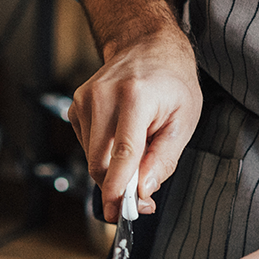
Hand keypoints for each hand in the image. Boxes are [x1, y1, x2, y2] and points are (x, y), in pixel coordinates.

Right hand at [70, 0, 200, 221]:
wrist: (146, 46)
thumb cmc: (171, 82)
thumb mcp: (184, 120)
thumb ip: (164, 158)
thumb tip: (144, 189)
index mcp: (134, 98)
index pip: (122, 153)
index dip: (119, 187)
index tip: (118, 212)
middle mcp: (102, 98)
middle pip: (99, 162)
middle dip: (116, 189)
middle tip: (138, 202)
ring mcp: (84, 101)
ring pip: (91, 158)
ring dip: (112, 170)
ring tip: (138, 156)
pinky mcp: (74, 107)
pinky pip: (86, 146)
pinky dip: (103, 153)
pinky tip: (120, 138)